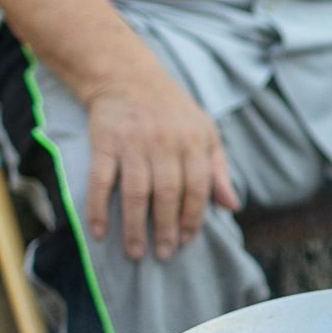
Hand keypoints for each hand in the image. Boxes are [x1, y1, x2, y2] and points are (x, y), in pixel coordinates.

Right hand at [81, 63, 236, 261]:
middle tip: (163, 254)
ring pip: (136, 192)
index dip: (193, 218)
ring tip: (135, 252)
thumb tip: (232, 206)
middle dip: (167, 228)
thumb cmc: (173, 111)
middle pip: (168, 194)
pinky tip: (100, 231)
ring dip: (135, 226)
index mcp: (193, 142)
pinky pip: (101, 181)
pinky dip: (99, 208)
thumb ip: (218, 170)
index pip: (197, 189)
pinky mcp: (104, 143)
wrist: (128, 77)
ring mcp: (133, 143)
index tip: (187, 241)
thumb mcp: (205, 133)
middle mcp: (165, 143)